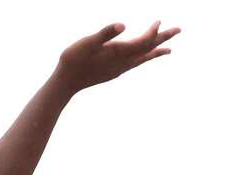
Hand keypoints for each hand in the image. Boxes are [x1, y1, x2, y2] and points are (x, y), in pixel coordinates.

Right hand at [54, 21, 179, 94]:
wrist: (65, 83)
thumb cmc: (73, 60)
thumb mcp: (88, 43)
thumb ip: (105, 33)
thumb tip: (122, 25)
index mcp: (119, 53)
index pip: (144, 42)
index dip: (154, 32)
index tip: (160, 21)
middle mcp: (123, 63)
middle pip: (148, 50)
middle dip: (163, 39)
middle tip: (178, 30)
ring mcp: (118, 69)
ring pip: (142, 59)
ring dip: (155, 52)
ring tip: (167, 50)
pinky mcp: (113, 73)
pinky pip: (134, 64)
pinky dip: (143, 58)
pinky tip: (140, 58)